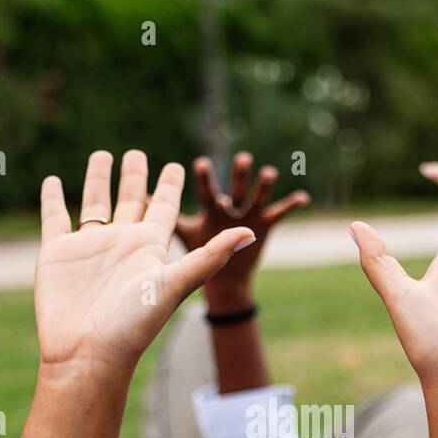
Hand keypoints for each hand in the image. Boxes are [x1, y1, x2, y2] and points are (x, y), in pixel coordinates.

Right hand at [36, 150, 254, 379]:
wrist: (89, 354)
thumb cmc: (134, 324)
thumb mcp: (175, 285)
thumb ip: (210, 257)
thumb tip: (251, 233)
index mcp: (150, 247)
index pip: (164, 208)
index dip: (170, 186)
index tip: (178, 166)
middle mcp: (121, 243)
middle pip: (131, 200)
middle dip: (135, 177)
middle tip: (137, 153)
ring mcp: (89, 247)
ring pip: (94, 204)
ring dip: (98, 180)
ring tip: (102, 155)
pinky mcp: (57, 252)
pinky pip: (55, 217)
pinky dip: (53, 198)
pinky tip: (51, 180)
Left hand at [174, 152, 308, 312]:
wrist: (223, 278)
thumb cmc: (200, 248)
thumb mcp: (182, 231)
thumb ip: (160, 214)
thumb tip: (135, 196)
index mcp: (210, 208)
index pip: (206, 192)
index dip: (204, 178)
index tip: (199, 163)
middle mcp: (231, 207)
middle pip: (235, 188)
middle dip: (239, 175)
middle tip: (242, 159)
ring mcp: (249, 215)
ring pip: (257, 197)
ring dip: (263, 185)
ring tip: (268, 172)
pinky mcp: (265, 224)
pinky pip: (280, 213)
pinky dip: (292, 204)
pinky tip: (302, 196)